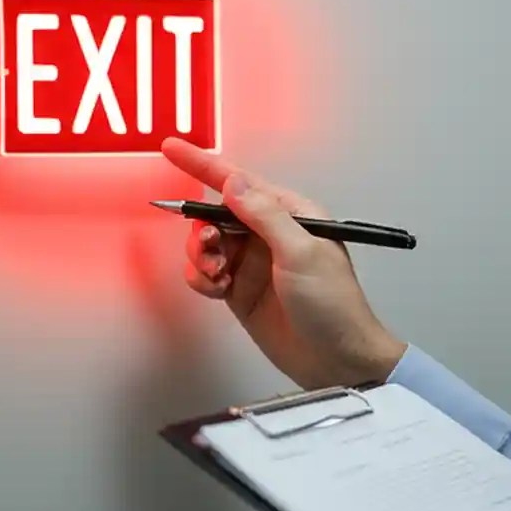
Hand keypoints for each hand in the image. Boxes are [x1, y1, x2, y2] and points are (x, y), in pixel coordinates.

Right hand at [161, 138, 406, 389]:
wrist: (337, 361)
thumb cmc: (334, 306)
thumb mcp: (301, 254)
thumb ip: (264, 216)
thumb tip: (235, 183)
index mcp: (291, 215)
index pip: (240, 182)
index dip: (204, 165)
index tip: (173, 150)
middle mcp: (269, 235)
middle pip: (216, 214)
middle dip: (202, 227)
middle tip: (210, 248)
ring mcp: (254, 264)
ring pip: (207, 245)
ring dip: (202, 257)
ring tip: (219, 275)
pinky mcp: (241, 291)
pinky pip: (207, 274)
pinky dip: (203, 279)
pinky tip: (218, 289)